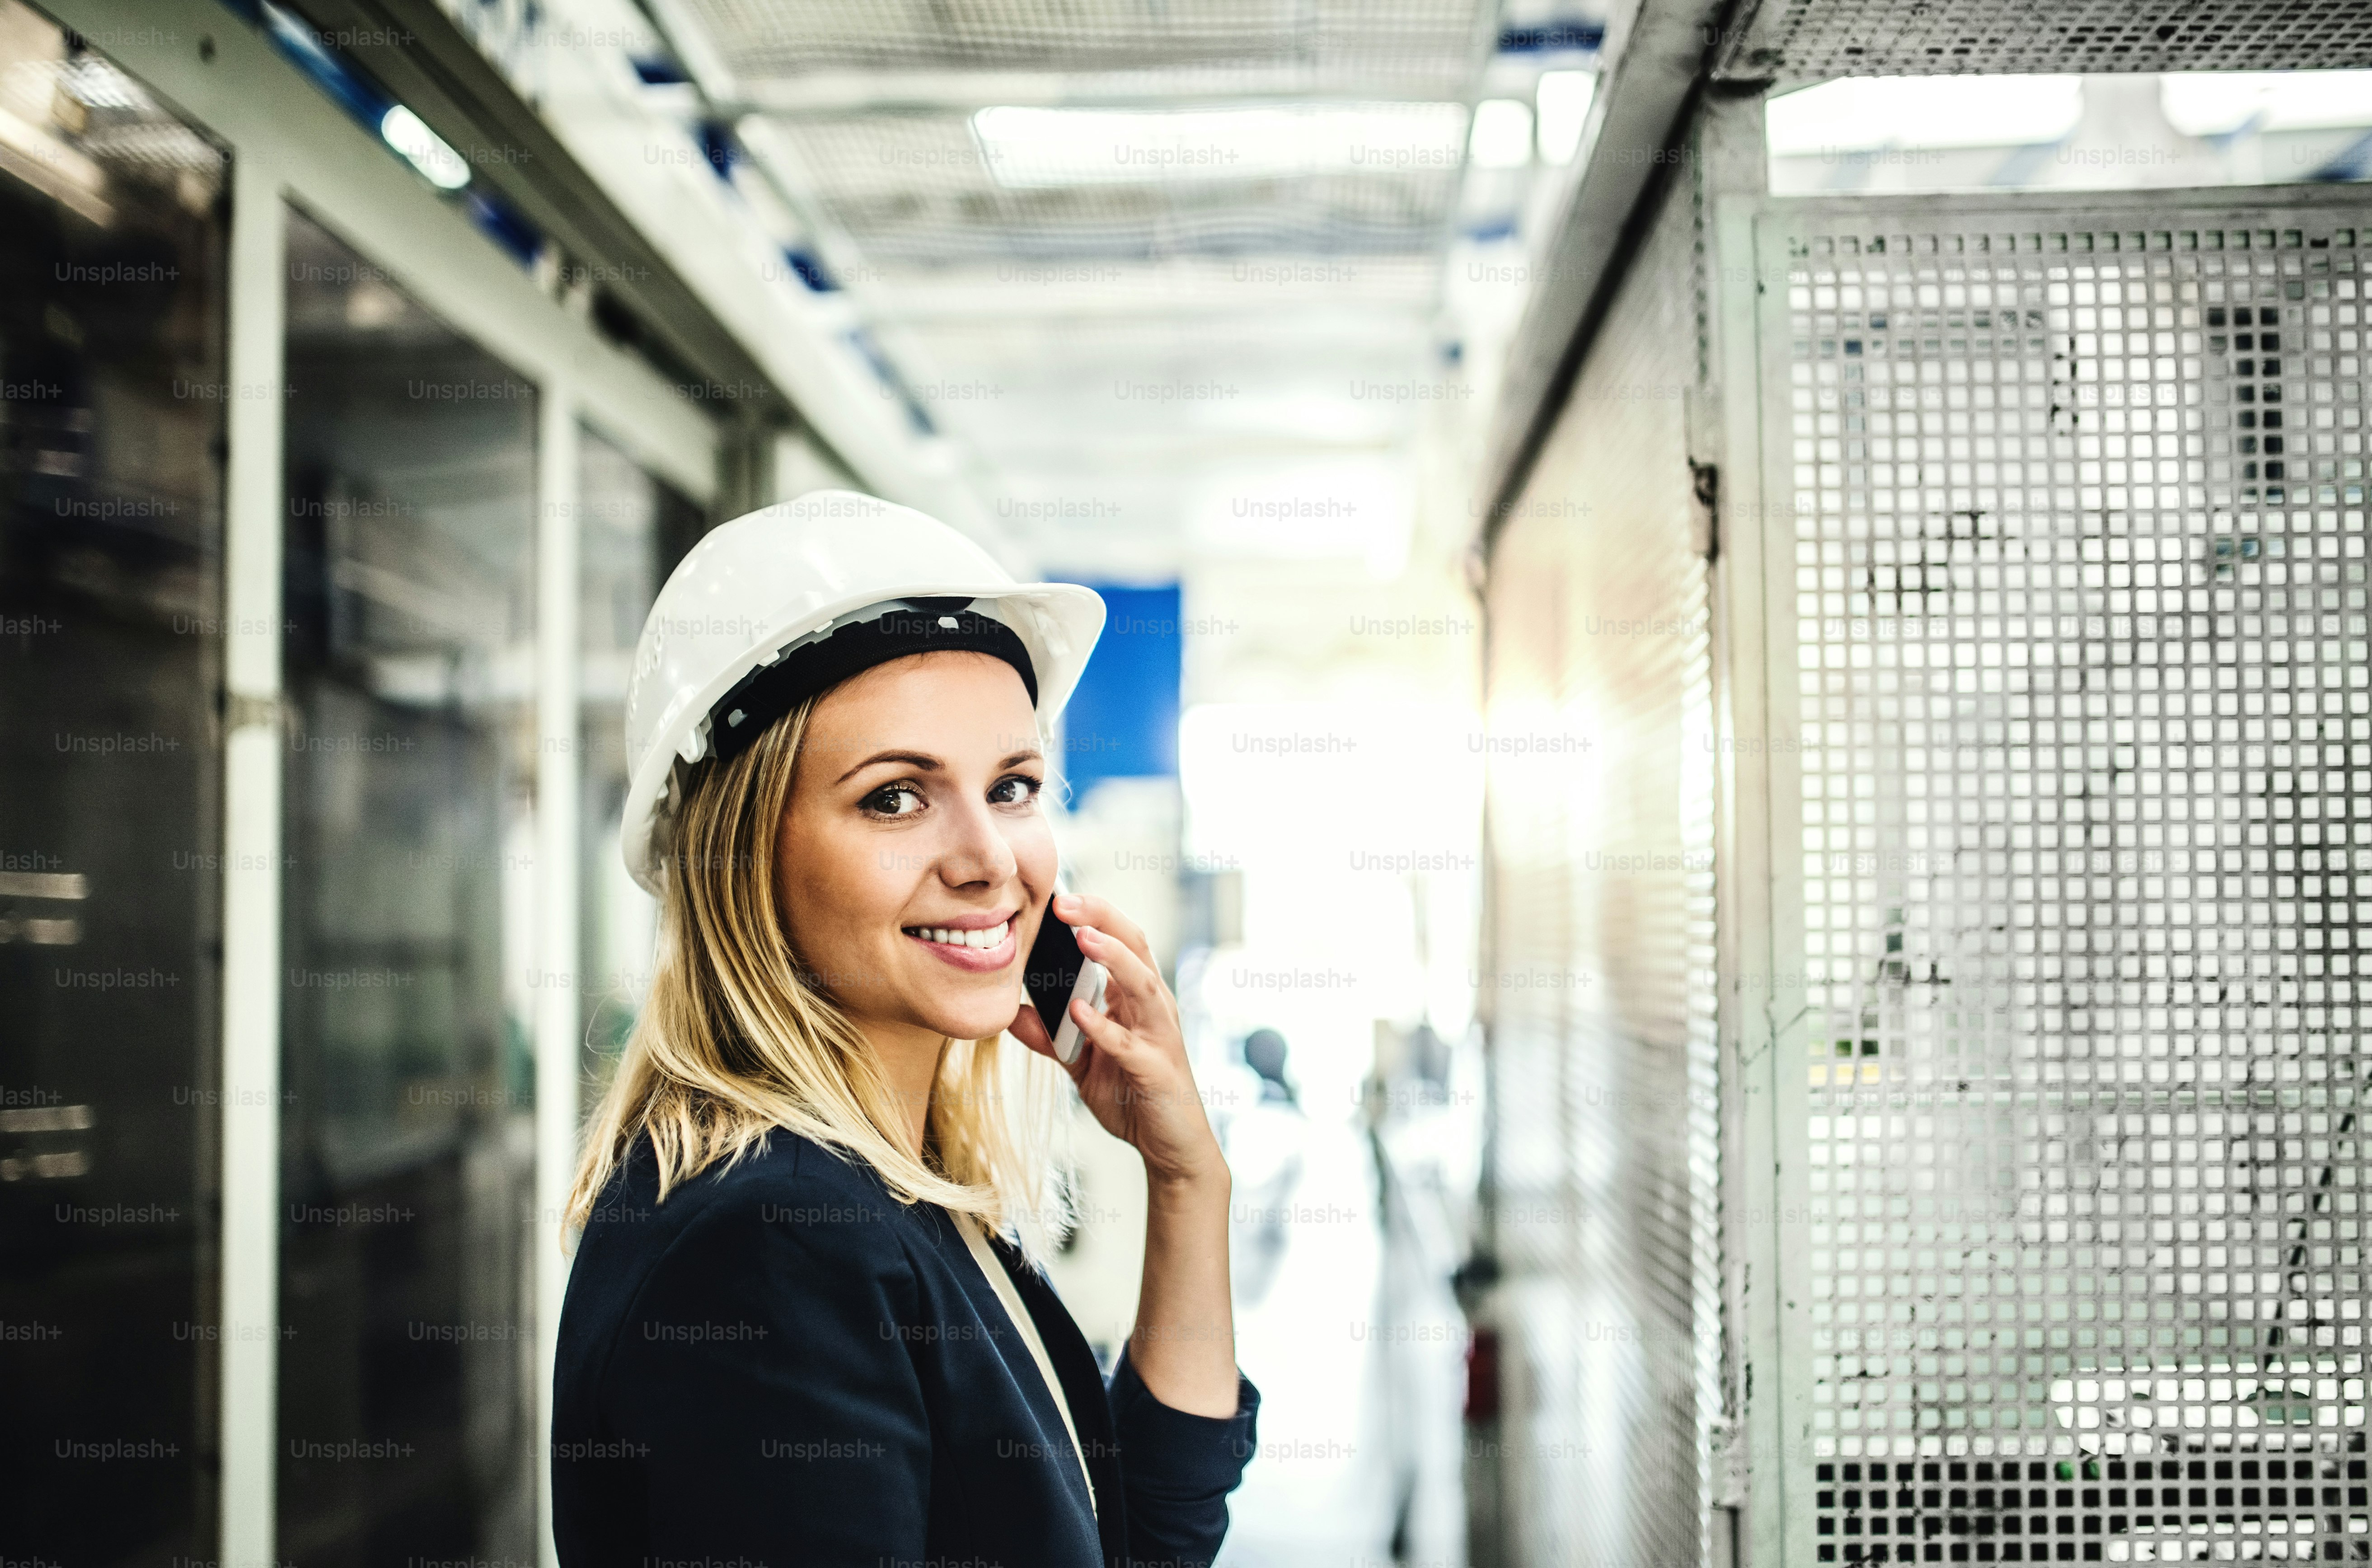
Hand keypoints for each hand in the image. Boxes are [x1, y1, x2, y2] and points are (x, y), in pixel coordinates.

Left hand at [1007, 892, 1223, 1187]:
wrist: (1170, 1148)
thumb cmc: (1132, 1097)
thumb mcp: (1081, 1063)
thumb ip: (1051, 1036)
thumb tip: (1010, 1011)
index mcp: (1137, 999)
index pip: (1121, 941)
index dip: (1094, 914)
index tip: (1056, 895)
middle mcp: (1154, 1008)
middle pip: (1137, 947)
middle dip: (1102, 919)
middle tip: (1064, 902)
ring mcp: (1160, 1037)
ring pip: (1145, 984)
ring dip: (1114, 959)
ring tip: (1083, 937)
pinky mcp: (1158, 1070)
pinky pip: (1130, 1043)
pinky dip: (1105, 1026)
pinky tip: (1080, 1012)